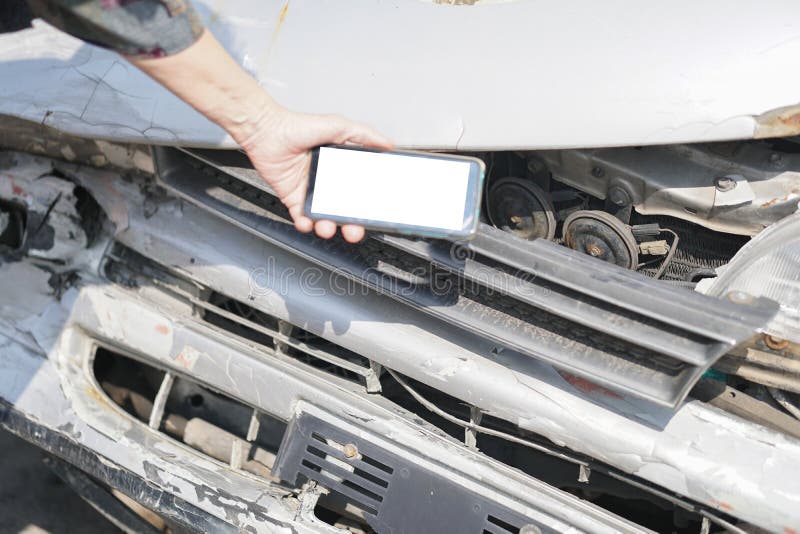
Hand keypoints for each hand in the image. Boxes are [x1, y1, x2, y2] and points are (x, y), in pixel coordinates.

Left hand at [239, 107, 392, 242]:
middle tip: (354, 230)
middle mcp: (326, 182)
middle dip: (351, 225)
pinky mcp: (293, 198)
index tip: (373, 213)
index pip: (358, 192)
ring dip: (328, 227)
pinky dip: (305, 223)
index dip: (366, 205)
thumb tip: (387, 143)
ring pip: (324, 217)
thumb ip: (365, 135)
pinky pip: (302, 217)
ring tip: (329, 227)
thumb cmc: (298, 126)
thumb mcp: (339, 126)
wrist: (267, 132)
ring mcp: (310, 192)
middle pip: (343, 211)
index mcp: (339, 169)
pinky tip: (308, 223)